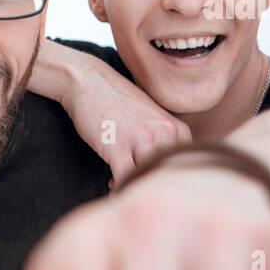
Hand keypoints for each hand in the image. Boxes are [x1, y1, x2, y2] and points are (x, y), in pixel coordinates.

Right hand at [61, 59, 190, 186]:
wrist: (87, 81)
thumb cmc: (115, 101)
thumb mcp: (151, 117)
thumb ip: (164, 139)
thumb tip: (161, 170)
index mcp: (176, 128)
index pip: (182, 166)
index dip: (165, 178)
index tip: (151, 180)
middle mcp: (165, 133)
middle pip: (165, 175)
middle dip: (150, 185)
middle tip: (136, 187)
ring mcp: (142, 139)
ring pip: (145, 178)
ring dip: (133, 187)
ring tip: (123, 186)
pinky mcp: (118, 146)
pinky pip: (124, 179)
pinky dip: (118, 188)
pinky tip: (111, 184)